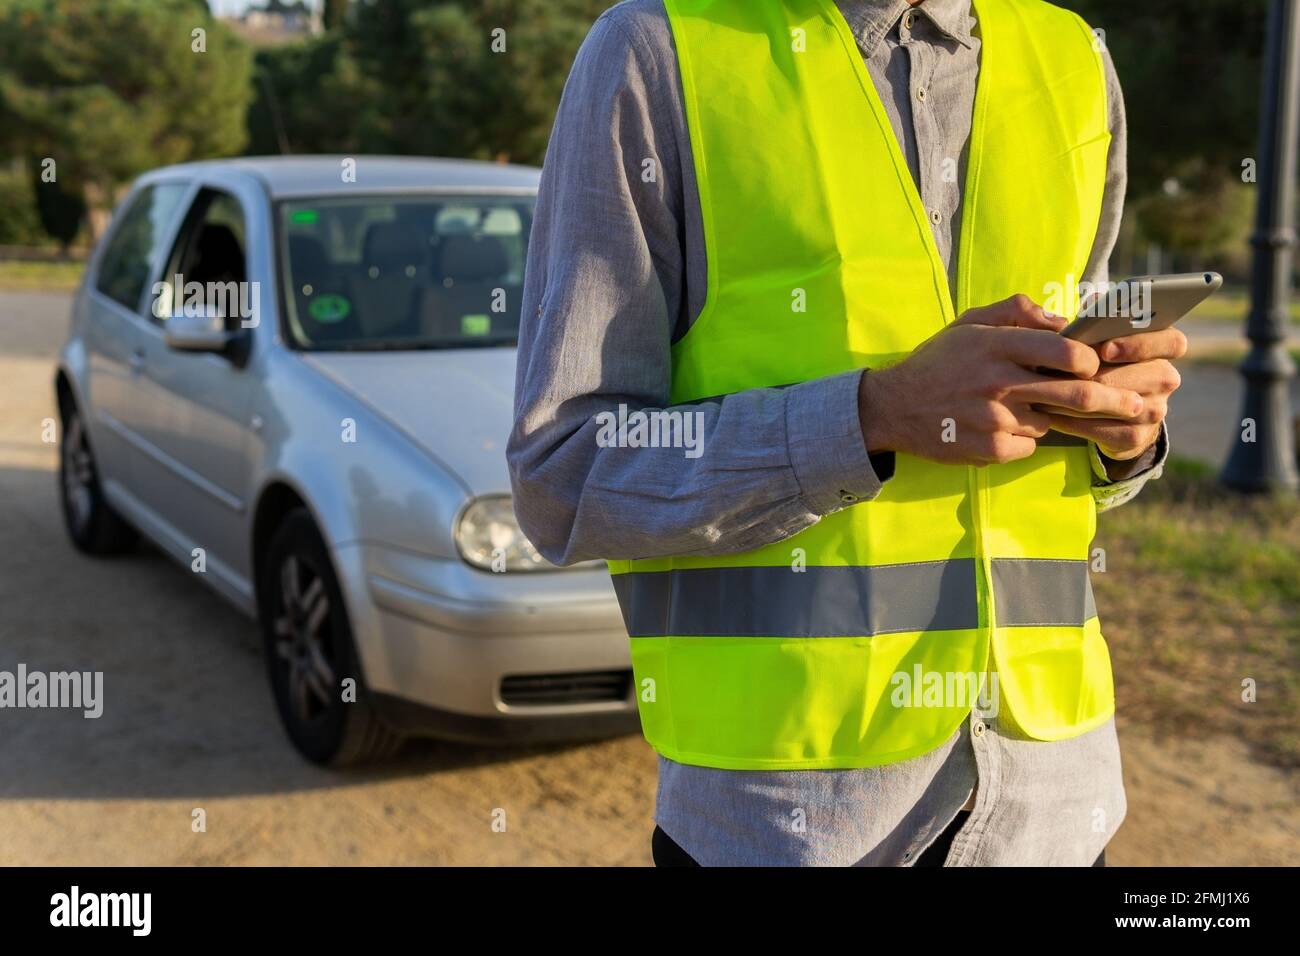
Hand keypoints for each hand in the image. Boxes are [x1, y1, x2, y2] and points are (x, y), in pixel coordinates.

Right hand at [860, 294, 1145, 465]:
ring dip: (1047, 418)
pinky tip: (996, 428)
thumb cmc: (938, 362)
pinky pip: (1029, 446)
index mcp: (997, 344)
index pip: (1066, 350)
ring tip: (1022, 410)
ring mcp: (994, 419)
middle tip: (1137, 405)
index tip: (1096, 364)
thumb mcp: (970, 323)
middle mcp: (998, 381)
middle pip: (1076, 394)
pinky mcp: (989, 449)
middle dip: (1114, 400)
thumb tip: (1063, 320)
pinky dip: (1023, 439)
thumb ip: (1017, 312)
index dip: (1091, 360)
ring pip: (1050, 421)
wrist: (892, 408)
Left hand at [1037, 328, 1185, 460]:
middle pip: (1140, 377)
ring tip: (1047, 393)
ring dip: (1082, 399)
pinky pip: (1107, 431)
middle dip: (1097, 375)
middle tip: (1060, 374)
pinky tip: (1052, 416)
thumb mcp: (1095, 334)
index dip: (1141, 345)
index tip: (1105, 349)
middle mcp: (1166, 378)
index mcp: (1163, 347)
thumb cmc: (1092, 359)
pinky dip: (1076, 423)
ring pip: (1122, 405)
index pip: (1173, 342)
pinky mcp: (1138, 436)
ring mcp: (1156, 410)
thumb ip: (1097, 315)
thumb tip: (1094, 301)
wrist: (1099, 409)